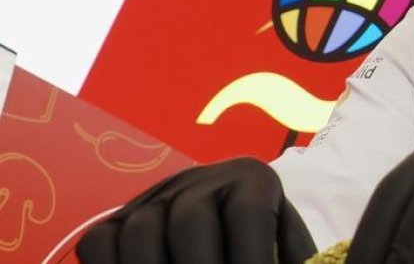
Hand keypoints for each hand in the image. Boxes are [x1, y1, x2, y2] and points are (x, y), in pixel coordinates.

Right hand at [77, 157, 315, 263]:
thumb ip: (293, 260)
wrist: (230, 232)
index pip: (249, 216)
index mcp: (252, 179)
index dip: (252, 260)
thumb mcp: (288, 250)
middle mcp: (199, 179)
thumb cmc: (269, 251)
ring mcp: (153, 196)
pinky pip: (99, 243)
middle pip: (191, 222)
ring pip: (140, 233)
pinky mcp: (116, 221)